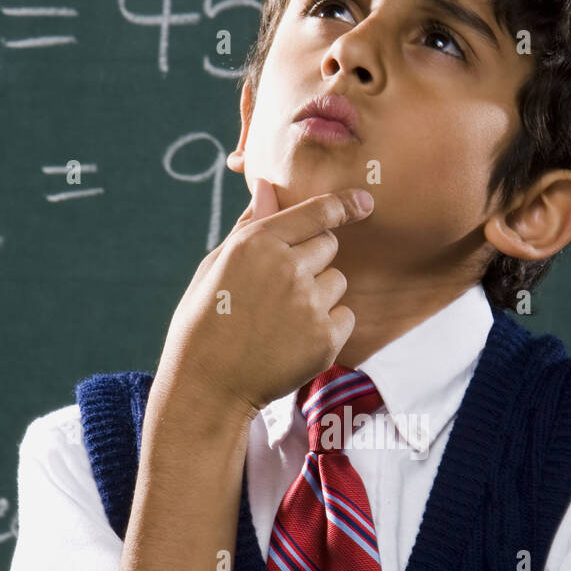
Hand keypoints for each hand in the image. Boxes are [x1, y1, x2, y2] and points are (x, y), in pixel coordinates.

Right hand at [146, 176, 373, 434]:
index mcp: (257, 242)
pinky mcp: (325, 339)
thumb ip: (250, 226)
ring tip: (282, 320)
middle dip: (313, 260)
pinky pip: (345, 317)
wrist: (206, 386)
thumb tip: (266, 184)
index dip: (345, 205)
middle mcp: (287, 267)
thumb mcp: (216, 266)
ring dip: (320, 295)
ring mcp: (309, 304)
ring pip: (338, 282)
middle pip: (329, 245)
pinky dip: (328, 328)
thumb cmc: (204, 321)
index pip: (318, 212)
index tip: (366, 202)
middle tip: (280, 290)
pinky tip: (294, 341)